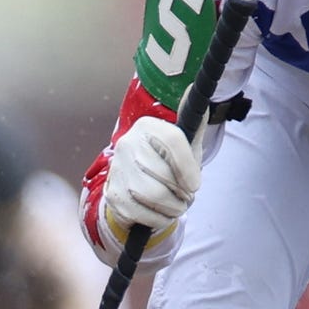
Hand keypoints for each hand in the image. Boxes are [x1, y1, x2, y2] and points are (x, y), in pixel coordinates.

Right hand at [100, 117, 202, 242]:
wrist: (138, 187)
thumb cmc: (168, 164)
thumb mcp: (186, 144)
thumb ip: (194, 122)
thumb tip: (191, 89)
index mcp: (147, 127)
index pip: (172, 141)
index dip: (188, 167)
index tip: (195, 185)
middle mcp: (128, 144)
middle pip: (164, 175)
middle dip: (182, 193)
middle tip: (185, 196)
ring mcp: (118, 169)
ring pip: (153, 196)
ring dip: (173, 207)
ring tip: (176, 204)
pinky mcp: (113, 195)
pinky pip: (143, 214)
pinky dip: (159, 219)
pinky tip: (160, 212)